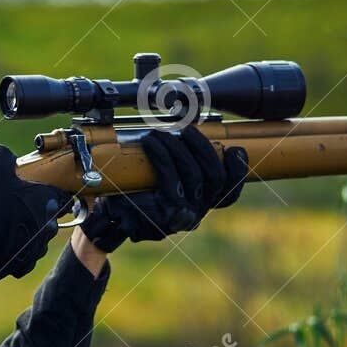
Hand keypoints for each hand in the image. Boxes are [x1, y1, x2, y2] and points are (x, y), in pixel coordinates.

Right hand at [0, 144, 69, 280]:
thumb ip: (6, 155)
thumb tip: (9, 157)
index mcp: (48, 201)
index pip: (63, 196)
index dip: (50, 192)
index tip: (36, 191)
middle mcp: (48, 226)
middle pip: (49, 216)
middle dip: (36, 211)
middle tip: (14, 205)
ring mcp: (36, 249)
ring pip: (37, 237)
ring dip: (26, 231)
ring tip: (4, 225)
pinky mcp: (22, 266)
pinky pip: (24, 257)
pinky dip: (15, 250)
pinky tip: (0, 242)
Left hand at [80, 125, 248, 253]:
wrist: (108, 218)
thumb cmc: (136, 193)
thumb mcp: (164, 180)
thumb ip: (184, 166)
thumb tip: (194, 134)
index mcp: (201, 206)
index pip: (229, 193)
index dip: (238, 171)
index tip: (235, 149)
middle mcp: (196, 213)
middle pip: (215, 177)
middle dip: (203, 147)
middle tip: (187, 129)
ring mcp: (181, 215)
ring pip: (193, 174)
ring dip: (178, 146)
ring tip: (161, 132)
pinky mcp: (163, 212)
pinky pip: (169, 177)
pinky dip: (161, 154)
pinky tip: (151, 142)